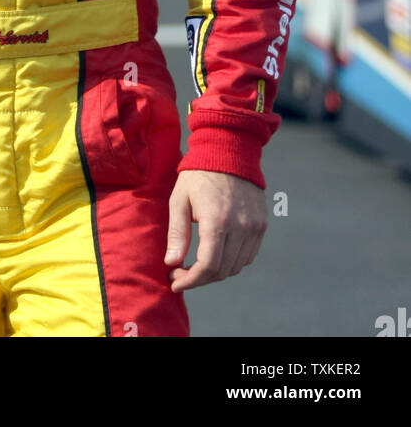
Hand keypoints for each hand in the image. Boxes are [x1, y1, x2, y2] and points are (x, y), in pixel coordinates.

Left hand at [164, 170, 266, 293]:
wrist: (229, 151)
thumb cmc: (198, 175)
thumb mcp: (179, 200)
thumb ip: (177, 233)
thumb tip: (172, 263)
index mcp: (217, 221)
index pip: (207, 266)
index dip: (190, 280)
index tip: (175, 282)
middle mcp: (240, 227)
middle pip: (221, 271)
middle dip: (199, 279)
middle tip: (181, 274)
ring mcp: (254, 227)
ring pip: (236, 267)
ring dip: (215, 273)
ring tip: (196, 266)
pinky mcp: (261, 225)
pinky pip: (247, 256)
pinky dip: (232, 262)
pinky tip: (216, 255)